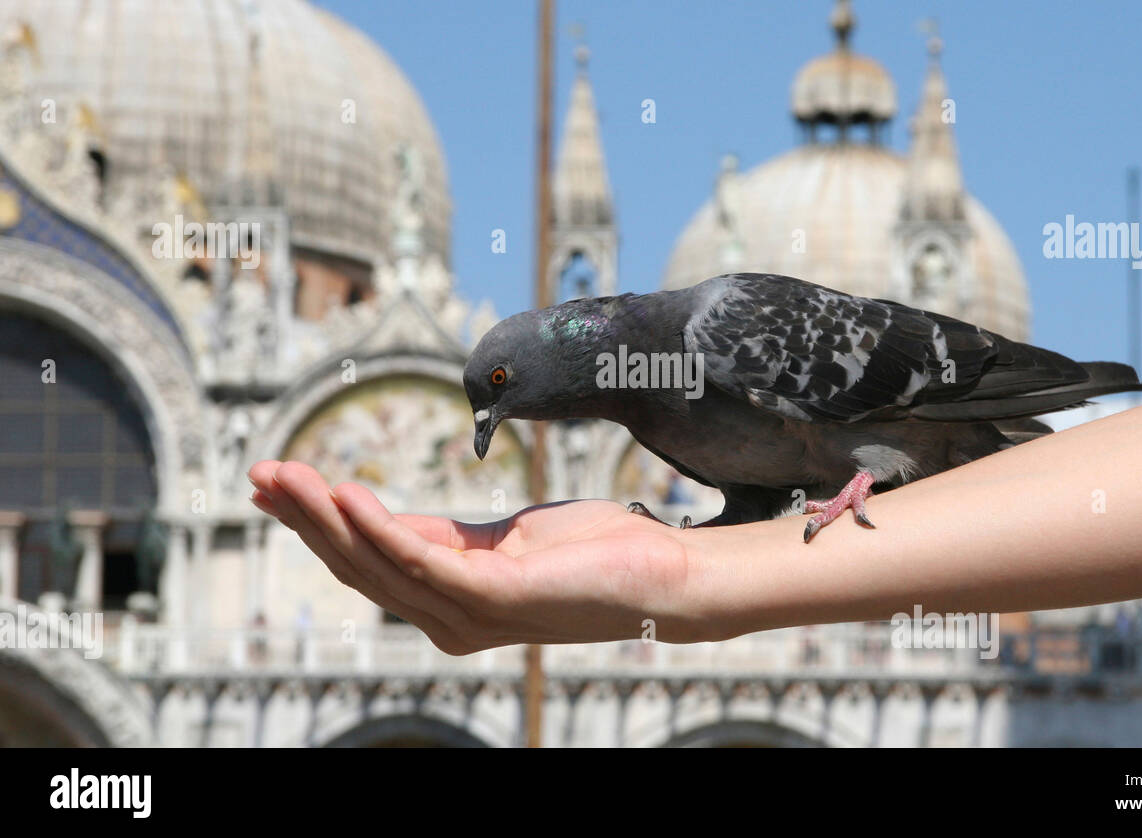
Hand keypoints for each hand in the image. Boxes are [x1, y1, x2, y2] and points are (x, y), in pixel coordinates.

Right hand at [247, 461, 707, 653]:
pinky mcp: (495, 600)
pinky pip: (421, 562)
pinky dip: (380, 527)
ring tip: (286, 474)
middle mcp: (447, 615)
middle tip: (260, 471)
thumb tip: (381, 514)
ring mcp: (468, 612)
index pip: (364, 557)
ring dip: (325, 516)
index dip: (315, 519)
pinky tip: (347, 493)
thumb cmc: (593, 551)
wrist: (662, 572)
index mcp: (447, 596)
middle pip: (356, 562)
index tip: (273, 482)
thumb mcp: (504, 537)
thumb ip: (446, 535)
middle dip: (304, 516)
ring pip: (375, 563)